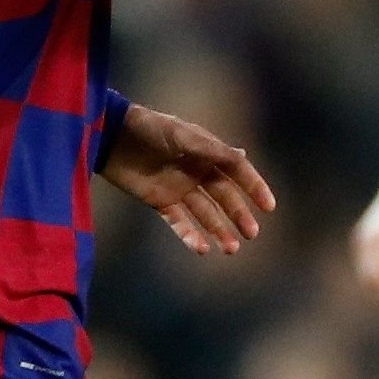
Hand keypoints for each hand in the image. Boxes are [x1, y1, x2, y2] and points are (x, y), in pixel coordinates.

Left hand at [102, 102, 272, 255]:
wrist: (109, 136)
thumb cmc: (148, 128)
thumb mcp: (181, 135)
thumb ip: (210, 148)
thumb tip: (243, 156)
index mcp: (206, 152)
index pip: (237, 171)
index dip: (254, 187)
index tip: (268, 206)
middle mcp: (197, 171)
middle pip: (224, 197)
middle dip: (239, 216)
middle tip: (251, 234)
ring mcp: (179, 188)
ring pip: (206, 214)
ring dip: (219, 231)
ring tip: (231, 249)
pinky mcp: (160, 202)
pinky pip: (179, 222)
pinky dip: (190, 236)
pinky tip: (201, 249)